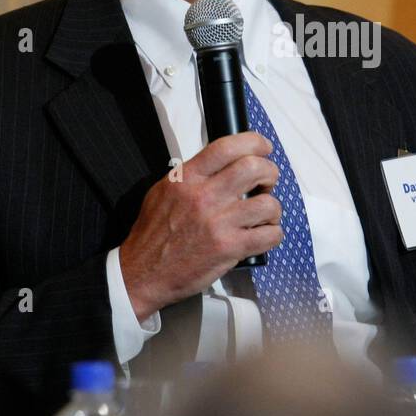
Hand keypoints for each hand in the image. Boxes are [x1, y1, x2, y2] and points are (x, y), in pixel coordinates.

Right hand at [120, 131, 282, 319]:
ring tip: (264, 215)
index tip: (263, 148)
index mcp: (186, 179)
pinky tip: (262, 235)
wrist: (142, 273)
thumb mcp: (163, 192)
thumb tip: (221, 163)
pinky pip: (269, 235)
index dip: (253, 142)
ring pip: (268, 204)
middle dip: (269, 173)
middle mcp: (203, 197)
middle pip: (254, 168)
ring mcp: (218, 223)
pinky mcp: (228, 248)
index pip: (226, 147)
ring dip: (273, 208)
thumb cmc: (153, 235)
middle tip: (266, 183)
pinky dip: (273, 234)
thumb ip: (191, 175)